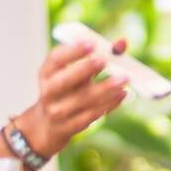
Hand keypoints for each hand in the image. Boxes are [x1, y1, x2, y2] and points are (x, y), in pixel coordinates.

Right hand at [17, 38, 128, 156]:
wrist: (48, 124)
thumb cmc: (67, 90)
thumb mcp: (75, 72)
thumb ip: (97, 56)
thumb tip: (122, 43)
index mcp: (47, 73)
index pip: (56, 59)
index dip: (73, 50)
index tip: (92, 43)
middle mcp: (48, 92)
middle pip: (64, 80)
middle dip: (85, 69)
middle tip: (105, 60)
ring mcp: (57, 112)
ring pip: (82, 100)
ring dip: (104, 89)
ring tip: (124, 79)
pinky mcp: (69, 127)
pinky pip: (91, 115)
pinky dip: (109, 104)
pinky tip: (122, 94)